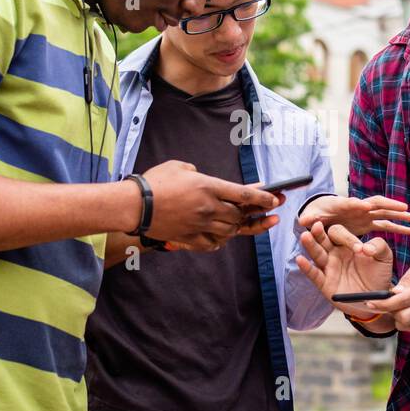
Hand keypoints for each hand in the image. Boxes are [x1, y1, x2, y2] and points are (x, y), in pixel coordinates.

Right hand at [142, 160, 281, 245]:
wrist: (134, 205)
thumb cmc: (154, 182)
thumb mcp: (179, 167)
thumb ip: (197, 172)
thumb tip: (204, 179)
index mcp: (209, 186)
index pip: (244, 195)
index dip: (264, 199)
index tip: (275, 199)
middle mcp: (209, 208)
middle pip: (239, 215)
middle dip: (252, 213)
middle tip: (266, 211)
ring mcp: (200, 225)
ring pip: (229, 230)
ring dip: (237, 227)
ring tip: (246, 223)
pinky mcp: (189, 238)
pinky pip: (212, 244)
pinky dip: (220, 241)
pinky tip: (223, 237)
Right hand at [295, 222, 393, 314]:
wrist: (377, 298)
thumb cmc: (379, 274)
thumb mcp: (384, 257)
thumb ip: (379, 246)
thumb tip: (366, 248)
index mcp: (347, 244)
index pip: (340, 233)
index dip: (346, 237)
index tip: (358, 248)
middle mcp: (335, 254)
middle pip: (323, 240)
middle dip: (318, 233)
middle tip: (316, 225)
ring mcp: (328, 268)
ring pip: (317, 254)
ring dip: (310, 245)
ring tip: (305, 236)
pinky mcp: (325, 283)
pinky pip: (314, 274)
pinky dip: (307, 267)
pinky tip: (301, 259)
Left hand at [296, 194, 409, 236]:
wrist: (321, 213)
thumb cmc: (316, 213)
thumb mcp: (311, 216)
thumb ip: (308, 219)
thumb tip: (304, 220)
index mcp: (342, 205)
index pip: (351, 203)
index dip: (358, 204)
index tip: (367, 207)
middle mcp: (356, 207)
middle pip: (375, 203)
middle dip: (389, 205)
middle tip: (403, 208)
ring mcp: (364, 214)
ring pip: (385, 212)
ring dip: (398, 215)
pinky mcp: (368, 222)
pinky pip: (385, 223)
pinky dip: (397, 226)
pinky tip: (409, 230)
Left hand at [364, 256, 409, 332]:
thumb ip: (407, 278)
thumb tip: (394, 293)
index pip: (403, 300)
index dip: (384, 304)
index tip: (369, 302)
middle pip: (404, 318)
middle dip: (391, 312)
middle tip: (389, 303)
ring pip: (408, 326)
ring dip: (398, 318)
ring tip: (402, 306)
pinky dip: (408, 323)